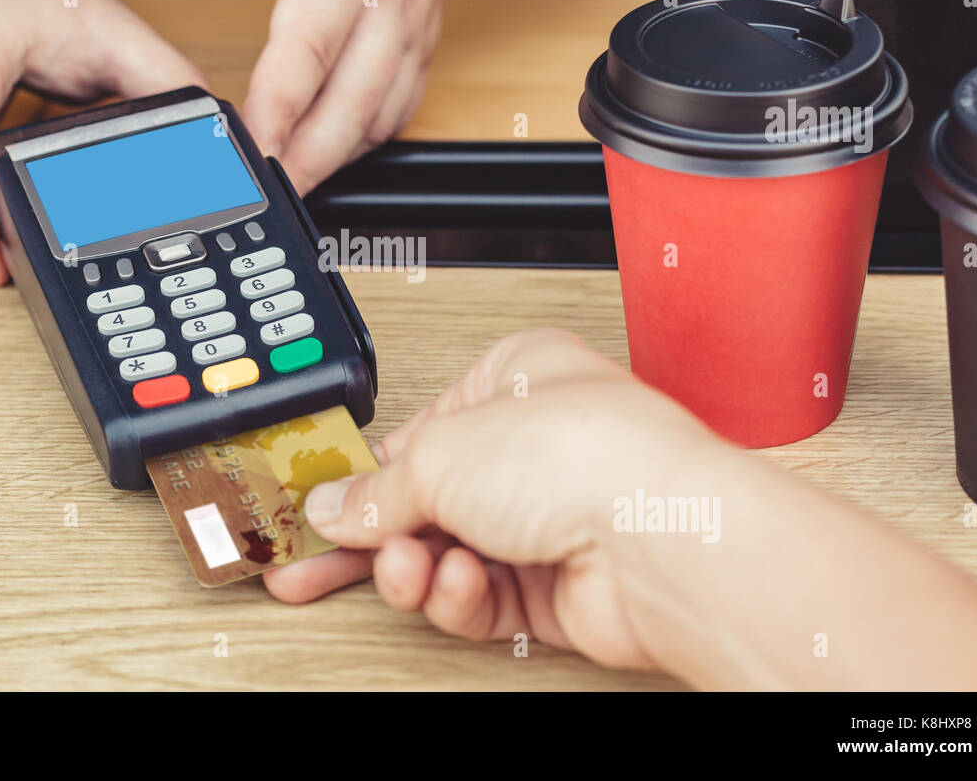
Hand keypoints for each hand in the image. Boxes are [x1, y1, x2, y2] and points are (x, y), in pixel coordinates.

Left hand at [118, 0, 475, 193]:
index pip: (308, 53)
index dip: (277, 111)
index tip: (244, 149)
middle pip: (353, 105)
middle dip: (309, 159)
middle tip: (264, 192)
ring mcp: (418, 19)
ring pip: (385, 114)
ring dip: (341, 156)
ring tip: (291, 184)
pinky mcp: (429, 28)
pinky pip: (407, 101)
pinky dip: (372, 135)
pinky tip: (335, 149)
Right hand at [264, 329, 728, 670]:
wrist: (664, 543)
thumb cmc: (588, 457)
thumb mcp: (442, 452)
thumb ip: (380, 489)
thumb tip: (338, 506)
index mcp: (513, 380)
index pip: (416, 426)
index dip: (362, 467)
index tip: (315, 499)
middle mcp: (532, 447)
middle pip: (425, 497)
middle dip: (372, 534)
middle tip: (313, 560)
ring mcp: (545, 518)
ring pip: (446, 553)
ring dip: (415, 567)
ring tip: (407, 568)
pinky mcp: (555, 585)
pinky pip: (479, 596)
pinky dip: (457, 595)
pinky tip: (456, 583)